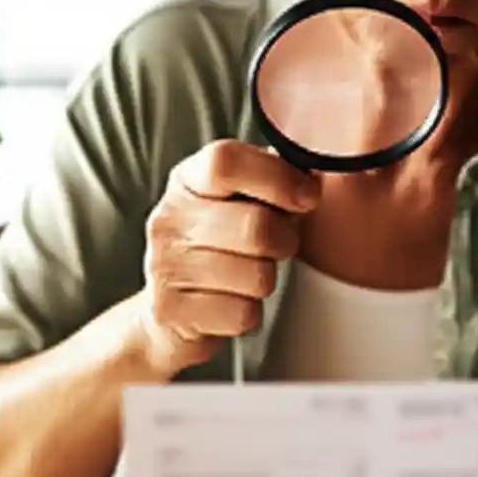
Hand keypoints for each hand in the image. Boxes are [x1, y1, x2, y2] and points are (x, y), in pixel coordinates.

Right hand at [133, 140, 319, 375]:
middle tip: (279, 244)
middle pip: (256, 226)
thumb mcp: (240, 202)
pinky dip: (249, 313)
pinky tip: (230, 302)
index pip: (226, 162)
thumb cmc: (221, 246)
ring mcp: (165, 265)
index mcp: (188, 181)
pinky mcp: (171, 311)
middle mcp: (169, 218)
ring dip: (266, 279)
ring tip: (247, 274)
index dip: (277, 177)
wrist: (171, 312)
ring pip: (257, 276)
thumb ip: (274, 180)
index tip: (308, 195)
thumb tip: (312, 177)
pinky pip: (243, 314)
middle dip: (285, 240)